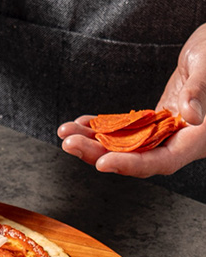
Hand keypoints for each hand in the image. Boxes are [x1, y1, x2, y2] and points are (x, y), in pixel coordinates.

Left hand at [58, 24, 205, 177]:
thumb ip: (200, 92)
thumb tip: (190, 117)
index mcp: (197, 139)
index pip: (161, 161)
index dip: (131, 164)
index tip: (102, 162)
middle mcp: (180, 140)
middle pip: (136, 157)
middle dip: (99, 152)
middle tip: (68, 142)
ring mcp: (166, 131)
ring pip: (127, 145)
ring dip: (94, 141)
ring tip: (65, 131)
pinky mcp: (156, 121)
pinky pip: (127, 131)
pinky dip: (104, 129)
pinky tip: (82, 123)